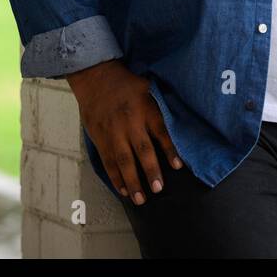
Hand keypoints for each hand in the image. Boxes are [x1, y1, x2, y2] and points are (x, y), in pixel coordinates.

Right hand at [66, 59, 181, 204]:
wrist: (95, 77)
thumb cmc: (126, 84)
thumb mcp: (148, 88)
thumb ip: (160, 106)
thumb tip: (180, 122)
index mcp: (144, 108)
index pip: (160, 131)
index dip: (169, 149)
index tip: (178, 166)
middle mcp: (129, 122)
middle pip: (141, 150)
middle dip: (150, 171)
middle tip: (158, 189)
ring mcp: (113, 131)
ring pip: (123, 160)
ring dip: (131, 181)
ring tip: (140, 199)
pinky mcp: (100, 137)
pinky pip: (108, 160)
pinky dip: (115, 176)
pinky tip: (122, 189)